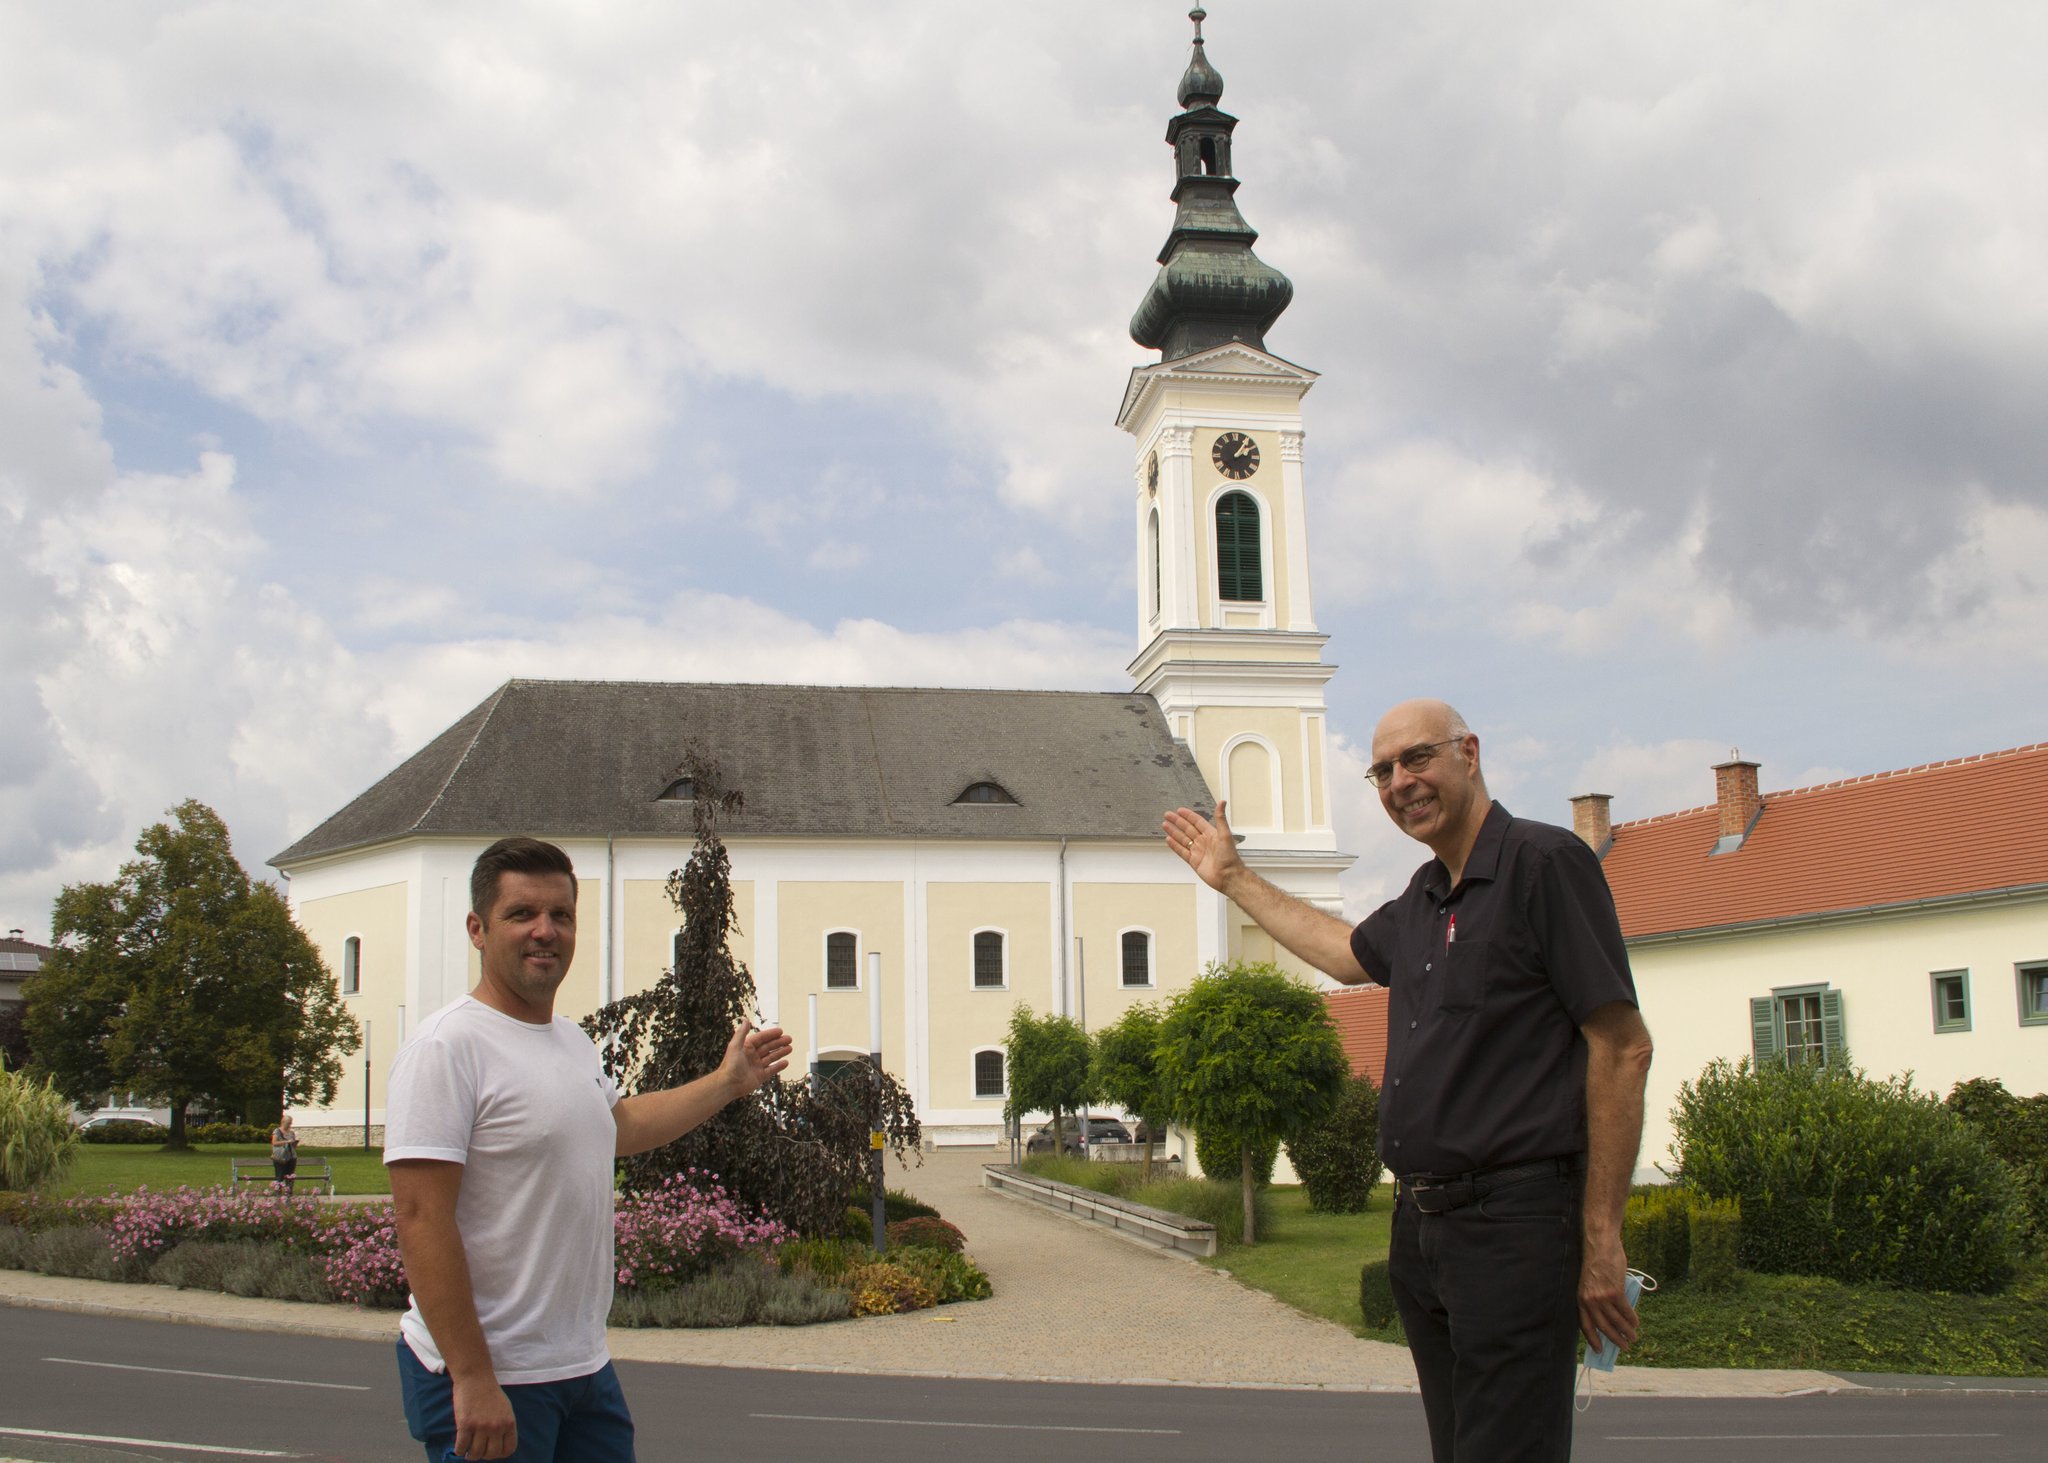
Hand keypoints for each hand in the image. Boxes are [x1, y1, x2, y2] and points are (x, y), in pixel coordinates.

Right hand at [450, 1373, 515, 1459]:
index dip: (499, 1453)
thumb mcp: (505, 1408)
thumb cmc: (489, 1392)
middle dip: (484, 1455)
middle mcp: (497, 1426)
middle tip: (478, 1450)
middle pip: (491, 1454)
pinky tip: (460, 1446)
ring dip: (470, 1455)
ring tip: (468, 1451)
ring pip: (475, 1454)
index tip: (491, 1450)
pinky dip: (459, 1450)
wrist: (475, 1377)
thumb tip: (498, 1444)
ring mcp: (481, 1426)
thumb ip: (504, 1425)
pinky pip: (461, 1447)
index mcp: (509, 1422)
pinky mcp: (465, 1425)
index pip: (508, 1449)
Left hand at [721, 1021, 792, 1096]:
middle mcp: (752, 1056)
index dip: (770, 1034)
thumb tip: (745, 1020)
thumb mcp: (734, 1046)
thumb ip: (741, 1033)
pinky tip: (785, 1062)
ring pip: (771, 1057)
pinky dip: (779, 1066)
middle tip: (788, 1039)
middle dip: (779, 1042)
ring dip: (780, 1052)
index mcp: (746, 1047)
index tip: (780, 1031)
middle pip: (768, 1047)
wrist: (729, 1085)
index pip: (761, 1038)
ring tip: (790, 1048)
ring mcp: (756, 1066)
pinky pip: (771, 1070)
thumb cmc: (729, 1066)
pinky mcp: (760, 1076)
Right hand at [1162, 801, 1243, 892]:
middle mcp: (1204, 842)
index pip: (1197, 822)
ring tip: (1165, 825)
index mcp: (1211, 834)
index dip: (1188, 815)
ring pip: (1183, 839)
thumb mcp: (1225, 835)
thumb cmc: (1230, 857)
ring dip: (1174, 832)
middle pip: (1187, 829)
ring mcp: (1198, 851)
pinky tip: (1169, 840)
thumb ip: (1221, 818)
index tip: (1180, 810)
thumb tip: (1222, 803)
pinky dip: (1175, 845)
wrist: (1228, 876)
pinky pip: (1182, 851)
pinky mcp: (1194, 861)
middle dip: (1177, 821)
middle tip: (1168, 815)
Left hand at [1578, 1233, 1637, 1354]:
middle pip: (1603, 1326)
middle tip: (1624, 1347)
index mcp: (1580, 1298)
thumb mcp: (1590, 1283)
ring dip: (1627, 1331)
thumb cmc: (1596, 1262)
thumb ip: (1596, 1298)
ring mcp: (1602, 1296)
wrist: (1600, 1245)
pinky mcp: (1615, 1291)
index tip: (1599, 1350)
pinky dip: (1632, 1319)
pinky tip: (1636, 1323)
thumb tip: (1611, 1317)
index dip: (1592, 1339)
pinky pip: (1625, 1310)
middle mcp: (1589, 1300)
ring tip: (1633, 1338)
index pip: (1585, 1324)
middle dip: (1615, 1339)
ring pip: (1616, 1320)